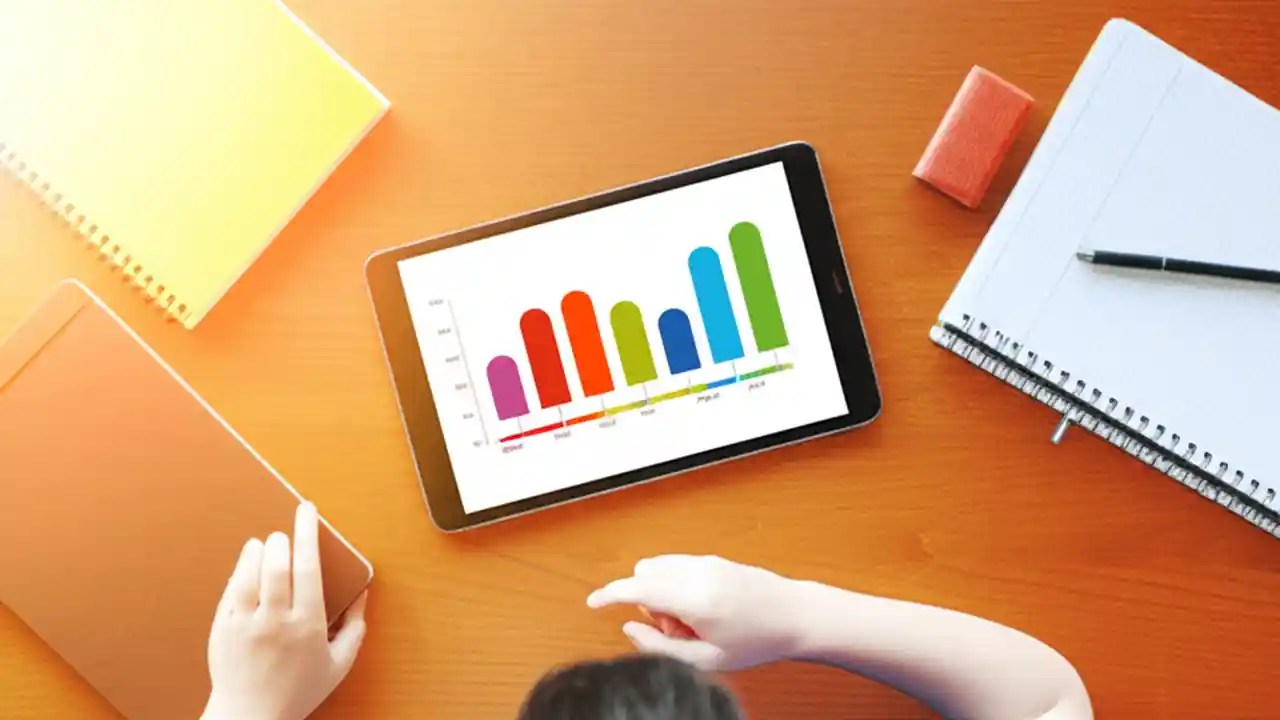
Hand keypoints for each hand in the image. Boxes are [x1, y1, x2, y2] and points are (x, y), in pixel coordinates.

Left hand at [202, 503, 367, 719]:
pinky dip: (238, 573)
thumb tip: (363, 595)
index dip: (307, 533)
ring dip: (255, 552)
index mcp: (307, 625)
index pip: (307, 567)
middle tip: (283, 535)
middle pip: (276, 565)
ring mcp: (244, 625)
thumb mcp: (338, 665)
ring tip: (261, 543)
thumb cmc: (299, 692)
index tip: (307, 511)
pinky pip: (229, 592)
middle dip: (280, 541)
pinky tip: (244, 565)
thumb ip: (355, 629)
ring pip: (249, 574)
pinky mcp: (222, 630)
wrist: (251, 718)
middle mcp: (275, 621)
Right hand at [587, 555, 803, 671]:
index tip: (592, 602)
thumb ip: (660, 646)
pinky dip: (676, 585)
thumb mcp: (706, 659)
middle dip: (645, 601)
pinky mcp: (715, 559)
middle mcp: (697, 571)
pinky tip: (700, 610)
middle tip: (673, 630)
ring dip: (660, 592)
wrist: (796, 616)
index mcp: (693, 597)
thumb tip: (630, 629)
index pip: (637, 588)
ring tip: (690, 622)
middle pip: (644, 573)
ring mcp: (707, 561)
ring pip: (659, 567)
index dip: (609, 594)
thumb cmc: (758, 640)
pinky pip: (678, 566)